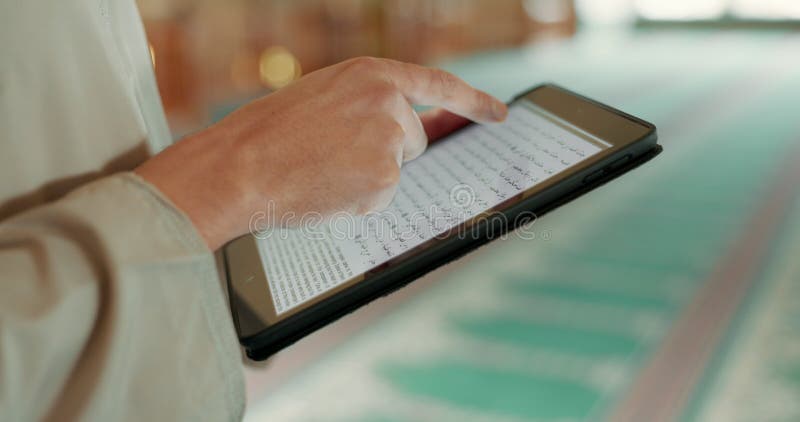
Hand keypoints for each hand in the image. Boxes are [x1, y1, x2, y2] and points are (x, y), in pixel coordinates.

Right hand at [135, 57, 506, 249]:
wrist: (238, 166)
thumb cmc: (269, 133)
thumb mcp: (324, 98)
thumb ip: (370, 104)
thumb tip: (417, 127)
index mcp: (371, 74)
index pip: (438, 84)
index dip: (472, 101)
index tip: (498, 114)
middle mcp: (388, 103)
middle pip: (414, 138)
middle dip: (387, 150)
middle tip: (336, 154)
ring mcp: (389, 142)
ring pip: (397, 170)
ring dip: (369, 174)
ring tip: (321, 168)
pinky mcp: (385, 180)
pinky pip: (382, 196)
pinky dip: (359, 198)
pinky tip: (325, 188)